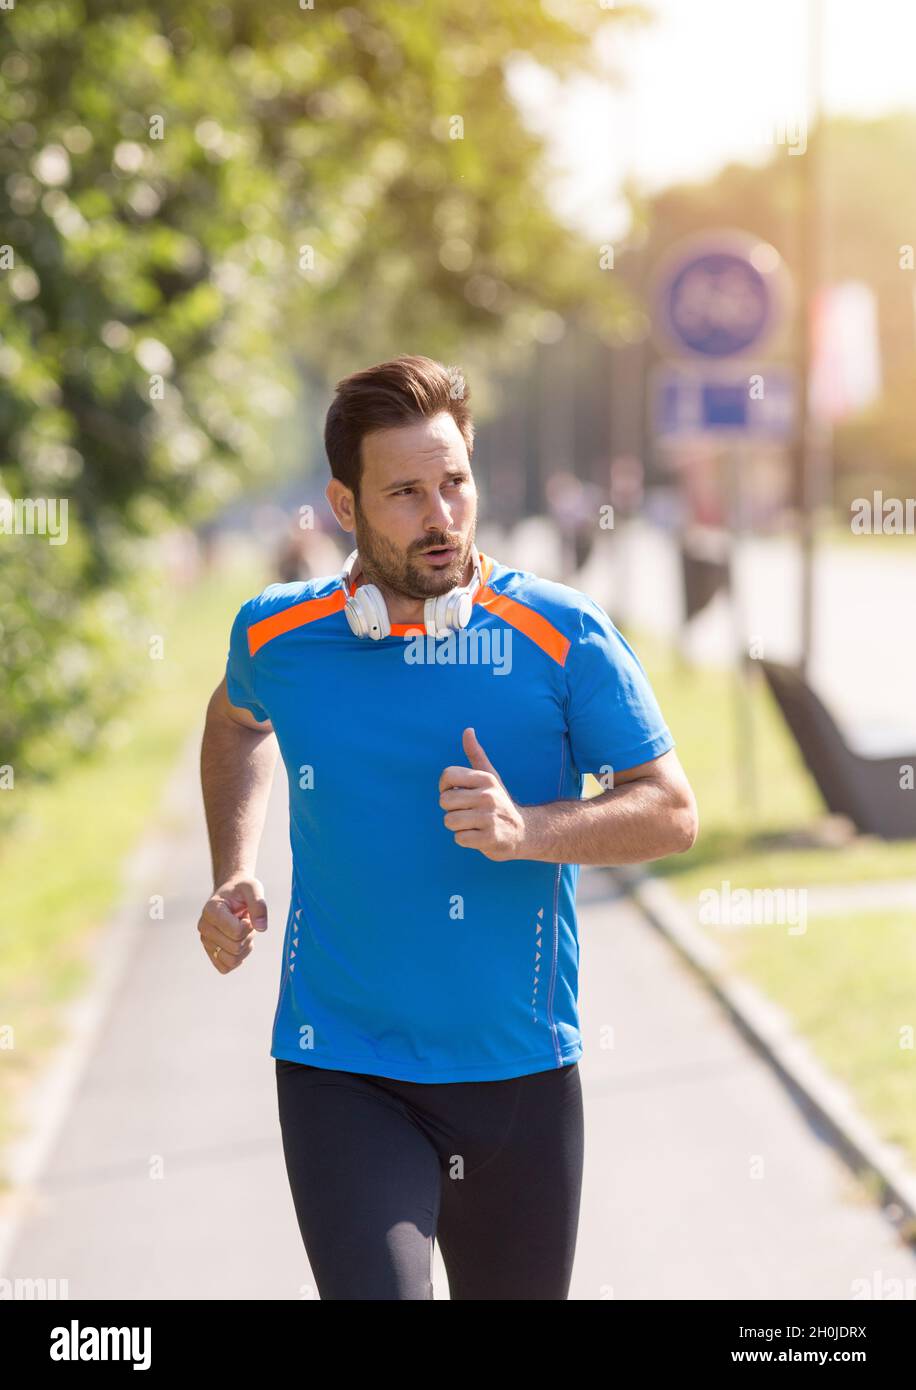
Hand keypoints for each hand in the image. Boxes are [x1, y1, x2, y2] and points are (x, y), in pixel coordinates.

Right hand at [197, 875, 267, 973]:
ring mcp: (206, 941)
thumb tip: (261, 928)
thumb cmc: (241, 890)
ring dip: (244, 948)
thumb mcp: (253, 888)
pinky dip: (238, 958)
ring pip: (231, 960)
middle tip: (246, 922)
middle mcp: (204, 927)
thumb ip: (259, 904)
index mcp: (211, 910)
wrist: (231, 894)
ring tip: (243, 932)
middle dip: (248, 936)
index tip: (246, 915)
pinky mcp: (210, 952)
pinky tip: (238, 942)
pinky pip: (226, 967)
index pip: (236, 932)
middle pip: (235, 947)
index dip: (248, 926)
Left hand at [439, 728, 526, 861]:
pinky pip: (459, 838)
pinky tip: (478, 835)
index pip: (447, 775)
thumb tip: (468, 730)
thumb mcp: (490, 777)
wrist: (523, 831)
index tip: (456, 794)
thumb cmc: (499, 802)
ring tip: (473, 824)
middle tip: (466, 812)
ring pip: (449, 820)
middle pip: (444, 800)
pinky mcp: (490, 838)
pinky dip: (465, 839)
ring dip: (457, 826)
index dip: (445, 788)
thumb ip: (476, 754)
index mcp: (485, 779)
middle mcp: (488, 795)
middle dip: (451, 809)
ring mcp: (489, 817)